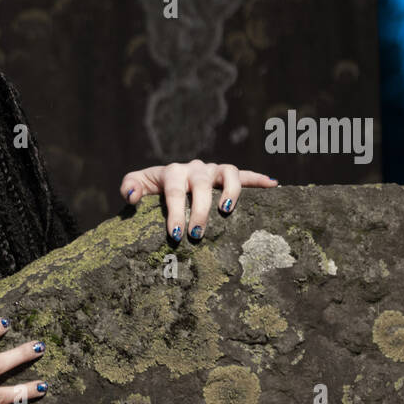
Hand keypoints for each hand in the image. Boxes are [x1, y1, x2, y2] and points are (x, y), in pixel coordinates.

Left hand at [119, 160, 276, 242]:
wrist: (165, 178)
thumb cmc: (151, 187)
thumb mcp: (137, 183)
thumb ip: (129, 186)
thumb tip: (132, 197)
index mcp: (173, 172)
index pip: (175, 192)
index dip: (176, 212)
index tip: (177, 234)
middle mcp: (195, 168)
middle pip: (202, 186)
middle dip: (200, 211)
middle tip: (196, 234)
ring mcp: (213, 170)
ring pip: (228, 173)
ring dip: (231, 192)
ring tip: (227, 212)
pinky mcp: (226, 175)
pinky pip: (245, 174)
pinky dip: (259, 178)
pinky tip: (273, 185)